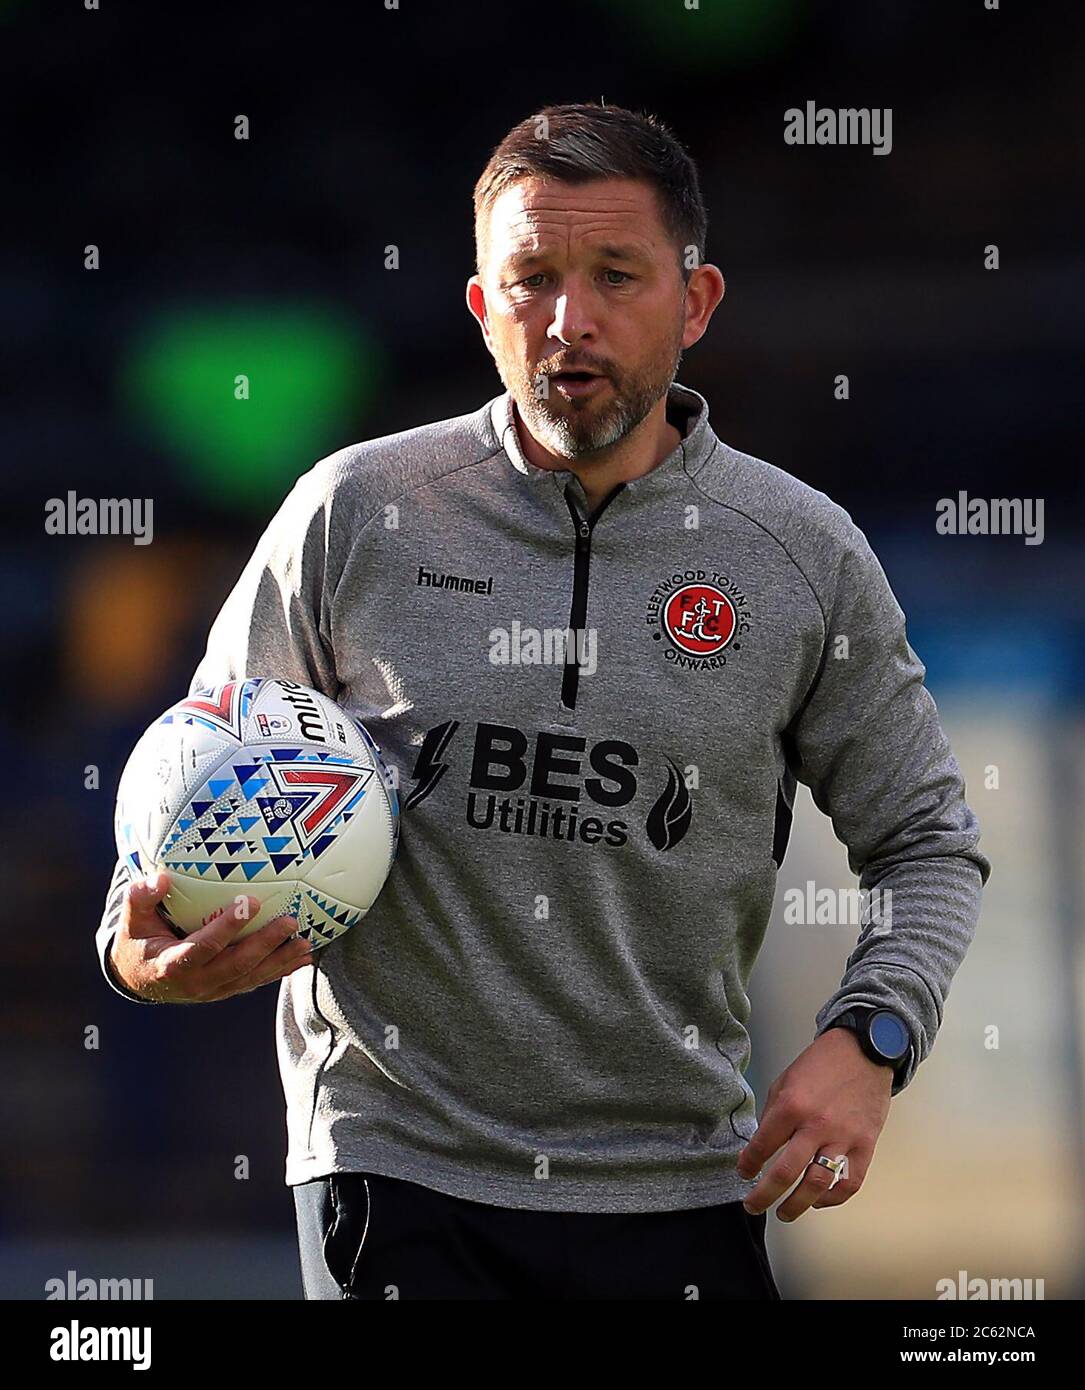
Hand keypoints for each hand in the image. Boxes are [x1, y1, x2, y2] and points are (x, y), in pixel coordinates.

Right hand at [108, 871, 312, 1002]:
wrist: (139, 981)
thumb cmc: (138, 942)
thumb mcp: (131, 921)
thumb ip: (141, 898)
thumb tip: (160, 878)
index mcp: (172, 964)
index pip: (203, 947)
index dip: (228, 926)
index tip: (251, 902)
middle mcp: (196, 982)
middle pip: (236, 965)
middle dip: (265, 944)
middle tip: (289, 922)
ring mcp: (213, 990)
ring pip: (250, 977)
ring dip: (280, 961)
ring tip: (305, 943)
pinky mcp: (226, 990)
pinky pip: (255, 981)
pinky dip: (280, 971)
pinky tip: (302, 959)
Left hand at [736, 1026, 893, 1220]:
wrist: (863, 1051)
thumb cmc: (821, 1064)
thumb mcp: (786, 1081)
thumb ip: (773, 1114)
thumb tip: (761, 1145)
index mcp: (792, 1105)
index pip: (762, 1145)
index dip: (748, 1164)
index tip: (743, 1171)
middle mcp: (816, 1125)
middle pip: (785, 1173)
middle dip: (764, 1195)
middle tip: (753, 1205)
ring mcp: (843, 1138)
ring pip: (817, 1184)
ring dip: (797, 1205)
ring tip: (784, 1213)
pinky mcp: (865, 1145)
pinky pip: (849, 1182)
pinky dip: (833, 1198)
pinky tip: (819, 1201)